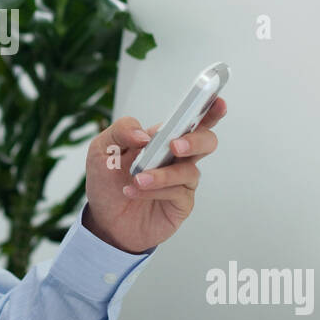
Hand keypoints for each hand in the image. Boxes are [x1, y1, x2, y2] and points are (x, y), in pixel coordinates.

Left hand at [81, 98, 226, 253]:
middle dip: (195, 140)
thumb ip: (120, 131)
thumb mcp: (102, 149)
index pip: (191, 118)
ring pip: (189, 171)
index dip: (209, 108)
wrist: (104, 219)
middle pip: (206, 141)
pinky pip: (178, 193)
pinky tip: (134, 191)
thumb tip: (143, 134)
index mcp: (162, 138)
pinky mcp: (181, 203)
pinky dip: (155, 191)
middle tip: (174, 146)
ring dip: (162, 174)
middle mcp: (177, 157)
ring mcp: (182, 180)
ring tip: (137, 179)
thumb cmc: (107, 180)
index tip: (218, 101)